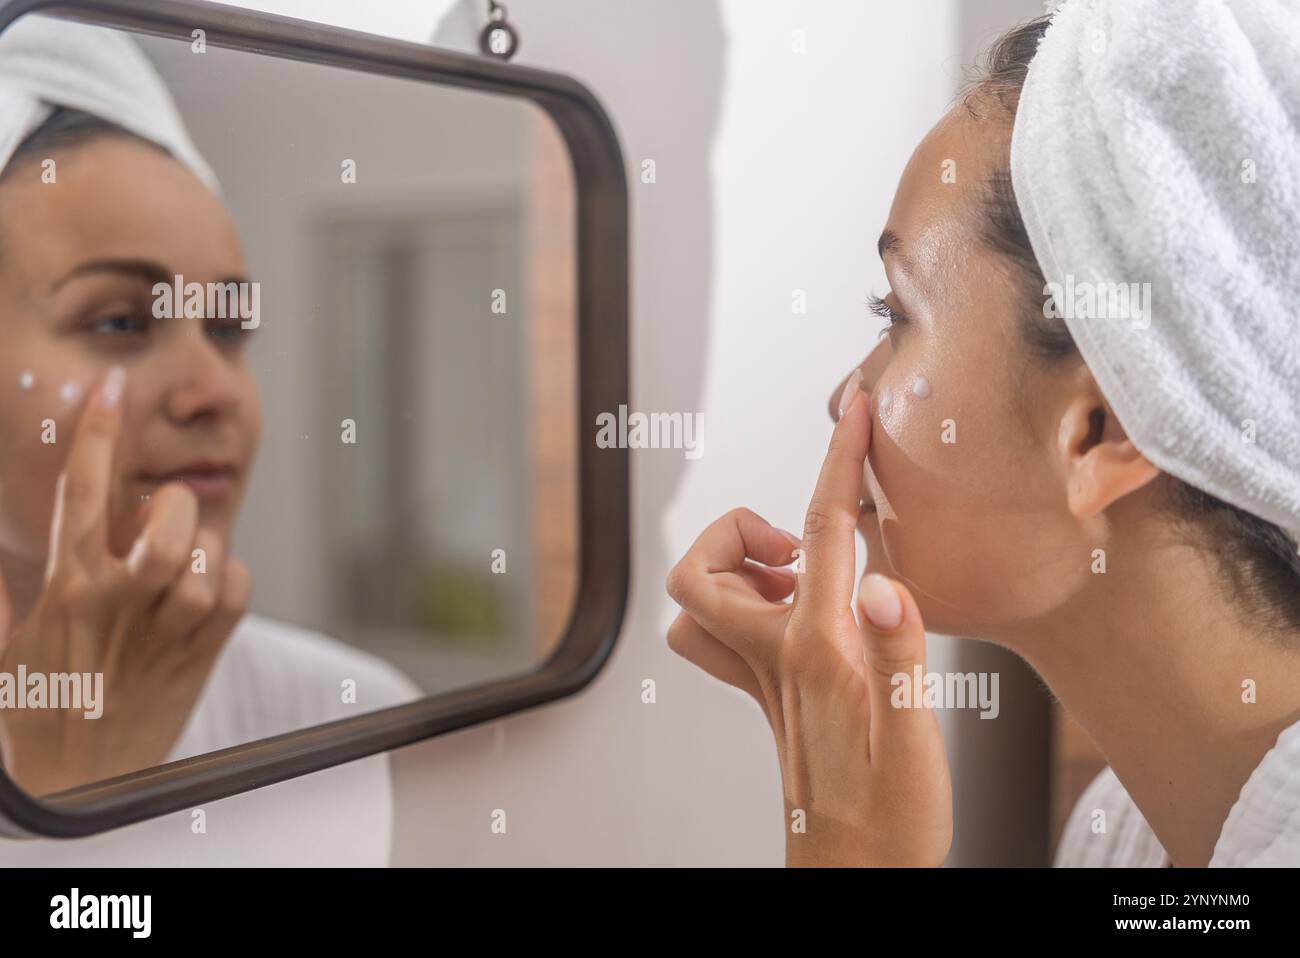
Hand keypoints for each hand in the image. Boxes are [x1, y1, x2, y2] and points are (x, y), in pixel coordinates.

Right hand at [0, 367, 250, 795]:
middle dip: (170, 508)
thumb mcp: (3, 647)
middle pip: (169, 519)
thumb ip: (1, 594)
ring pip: (209, 556)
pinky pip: (238, 592)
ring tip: (180, 563)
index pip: (83, 492)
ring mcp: (168, 630)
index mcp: (67, 588)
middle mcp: (122, 602)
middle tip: (156, 525)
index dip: (96, 433)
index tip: (109, 390)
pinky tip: (207, 591)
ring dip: (202, 548)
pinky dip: (233, 580)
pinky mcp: (203, 655)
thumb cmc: (36, 709)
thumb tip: (1, 561)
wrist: (78, 783)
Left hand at [665, 383, 951, 865]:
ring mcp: (761, 677)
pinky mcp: (766, 693)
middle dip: (739, 529)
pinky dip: (743, 602)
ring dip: (736, 567)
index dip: (839, 461)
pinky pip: (719, 632)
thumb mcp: (918, 737)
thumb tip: (877, 581)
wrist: (858, 874)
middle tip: (798, 541)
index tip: (854, 413)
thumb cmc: (892, 821)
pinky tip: (800, 613)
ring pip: (696, 601)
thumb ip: (900, 654)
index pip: (821, 534)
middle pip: (702, 566)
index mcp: (818, 653)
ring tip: (800, 574)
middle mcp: (774, 659)